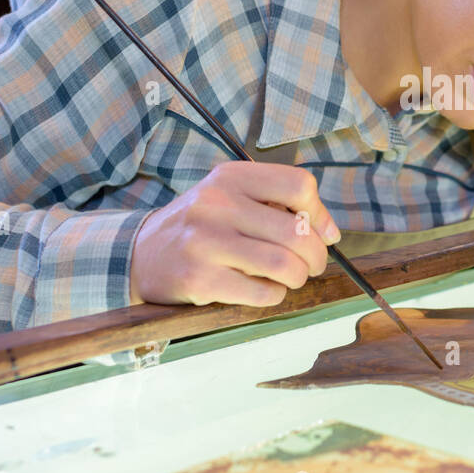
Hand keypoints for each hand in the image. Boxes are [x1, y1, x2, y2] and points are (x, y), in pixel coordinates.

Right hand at [129, 161, 340, 306]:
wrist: (142, 253)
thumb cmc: (203, 226)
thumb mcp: (232, 197)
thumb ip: (280, 206)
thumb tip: (331, 233)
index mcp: (231, 177)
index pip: (298, 185)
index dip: (320, 213)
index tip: (322, 233)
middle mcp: (217, 203)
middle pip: (297, 231)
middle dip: (316, 255)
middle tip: (311, 265)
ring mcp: (206, 241)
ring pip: (284, 265)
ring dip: (297, 277)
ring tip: (291, 277)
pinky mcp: (200, 279)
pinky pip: (262, 293)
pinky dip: (274, 295)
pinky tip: (264, 289)